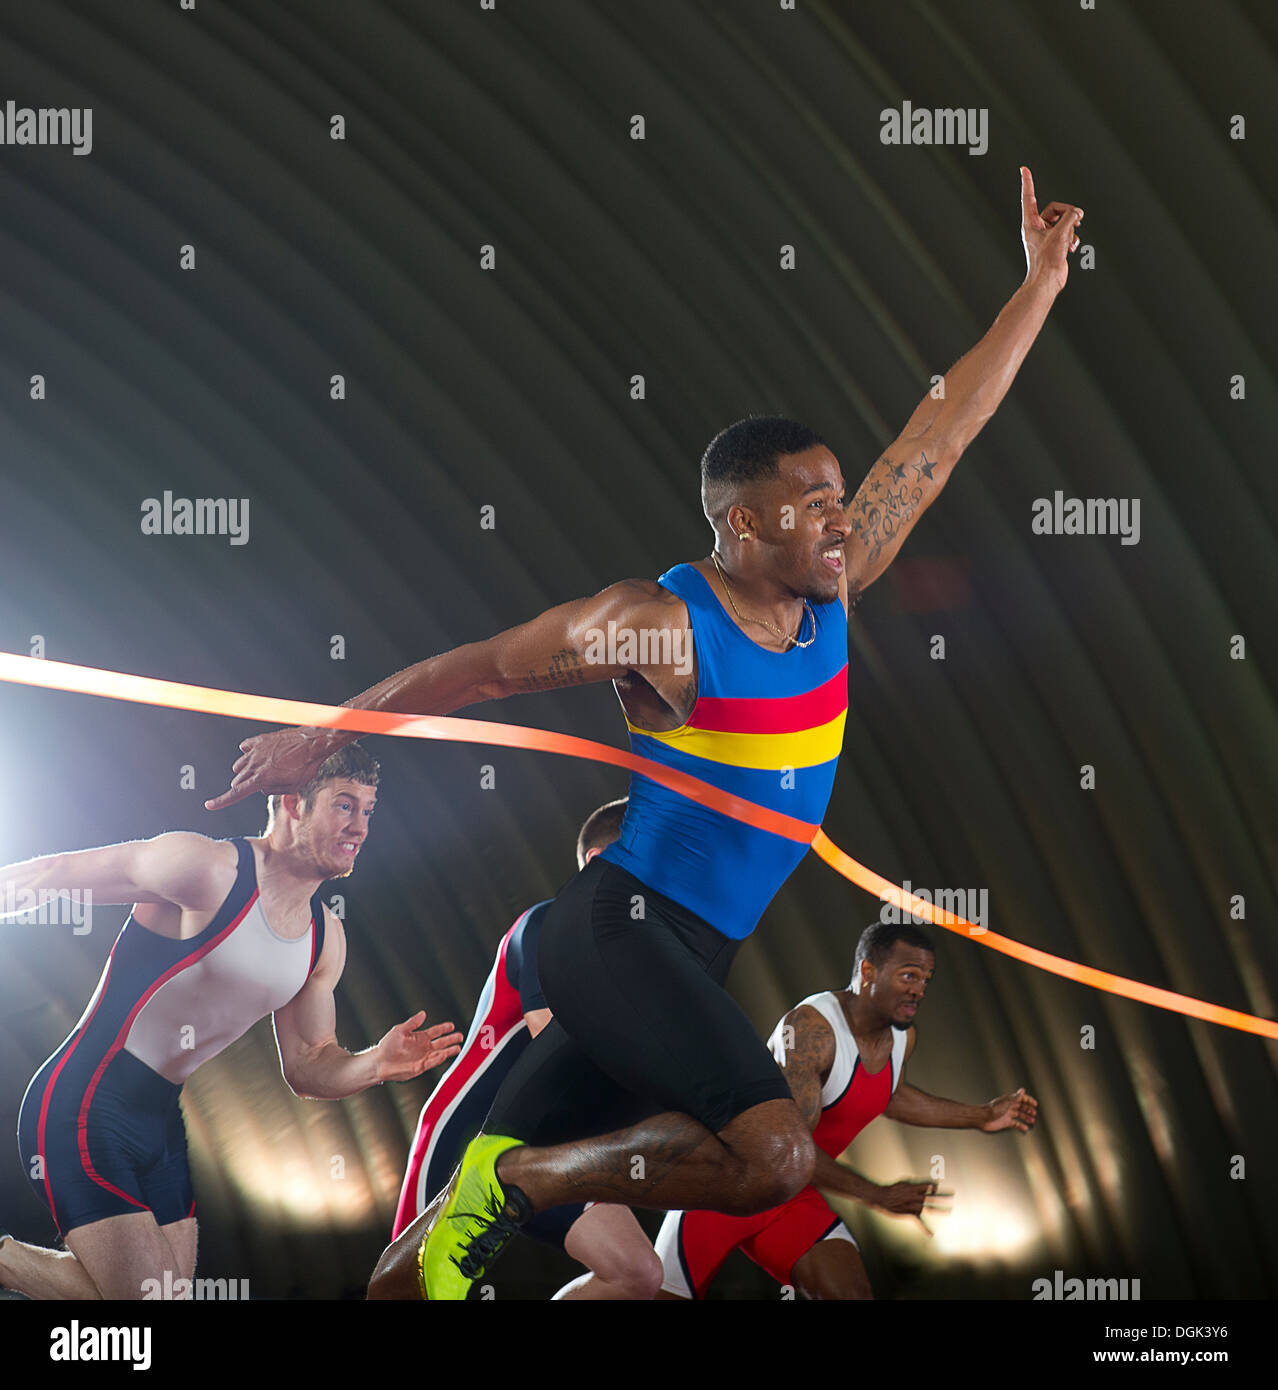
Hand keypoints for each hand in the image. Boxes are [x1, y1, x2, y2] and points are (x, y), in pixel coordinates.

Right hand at [204, 726, 342, 810]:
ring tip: (265, 769)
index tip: (210, 805)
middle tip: (263, 784)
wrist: (313, 742)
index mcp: (262, 778)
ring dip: (246, 771)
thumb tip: (262, 789)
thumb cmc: (306, 765)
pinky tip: (260, 754)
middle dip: (245, 786)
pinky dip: (249, 754)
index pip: (236, 793)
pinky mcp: (259, 740)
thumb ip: (273, 791)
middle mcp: (255, 764)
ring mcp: (256, 750)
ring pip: (239, 765)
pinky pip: (245, 748)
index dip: (221, 801)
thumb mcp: (293, 787)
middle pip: (238, 780)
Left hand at [374, 1012, 462, 1081]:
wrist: (379, 1062)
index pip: (435, 1032)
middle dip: (451, 1039)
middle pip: (441, 1042)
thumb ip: (412, 1022)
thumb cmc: (387, 1046)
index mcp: (419, 1037)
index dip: (444, 1028)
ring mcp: (423, 1057)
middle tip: (460, 1036)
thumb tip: (423, 1013)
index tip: (451, 1025)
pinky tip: (444, 1055)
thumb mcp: (400, 1030)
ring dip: (449, 1050)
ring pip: (440, 1053)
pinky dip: (439, 1059)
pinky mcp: (420, 1067)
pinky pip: (432, 1062)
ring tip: (458, 1048)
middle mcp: (423, 1047)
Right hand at [873, 1180, 951, 1235]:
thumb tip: (928, 1185)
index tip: (938, 1187)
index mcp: (915, 1187)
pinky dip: (926, 1229)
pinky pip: (919, 1222)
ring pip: (930, 1208)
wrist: (882, 1198)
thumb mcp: (905, 1182)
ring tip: (950, 1211)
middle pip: (933, 1196)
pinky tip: (931, 1235)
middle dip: (943, 1196)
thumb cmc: (893, 1189)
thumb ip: (917, 1184)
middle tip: (953, 1195)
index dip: (934, 1186)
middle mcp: (916, 1196)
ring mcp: (914, 1206)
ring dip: (941, 1210)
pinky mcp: (910, 1214)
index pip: (929, 1186)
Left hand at [981, 1086, 1037, 1132]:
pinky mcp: (1006, 1122)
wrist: (984, 1118)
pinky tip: (1025, 1128)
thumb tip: (1023, 1090)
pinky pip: (1016, 1124)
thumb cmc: (992, 1109)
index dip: (1028, 1101)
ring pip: (1019, 1115)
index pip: (1021, 1098)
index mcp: (1009, 1100)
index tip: (1035, 1104)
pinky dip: (1021, 1126)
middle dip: (1028, 1109)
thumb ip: (1016, 1097)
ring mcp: (1008, 1114)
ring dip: (1026, 1117)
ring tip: (1032, 1120)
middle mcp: (1009, 1107)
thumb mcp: (1006, 1102)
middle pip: (1021, 1107)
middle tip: (1034, 1112)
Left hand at [1020, 165, 1082, 292]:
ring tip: (1069, 241)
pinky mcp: (1055, 244)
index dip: (1028, 182)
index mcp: (1030, 224)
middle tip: (1077, 220)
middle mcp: (1036, 228)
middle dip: (1068, 214)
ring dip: (1071, 229)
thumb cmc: (1047, 260)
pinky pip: (1068, 233)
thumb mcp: (1060, 233)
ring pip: (1064, 221)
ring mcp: (1046, 236)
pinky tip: (1071, 249)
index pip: (1029, 197)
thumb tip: (1077, 212)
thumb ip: (1070, 217)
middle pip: (1056, 209)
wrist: (1047, 282)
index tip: (1024, 168)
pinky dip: (1072, 239)